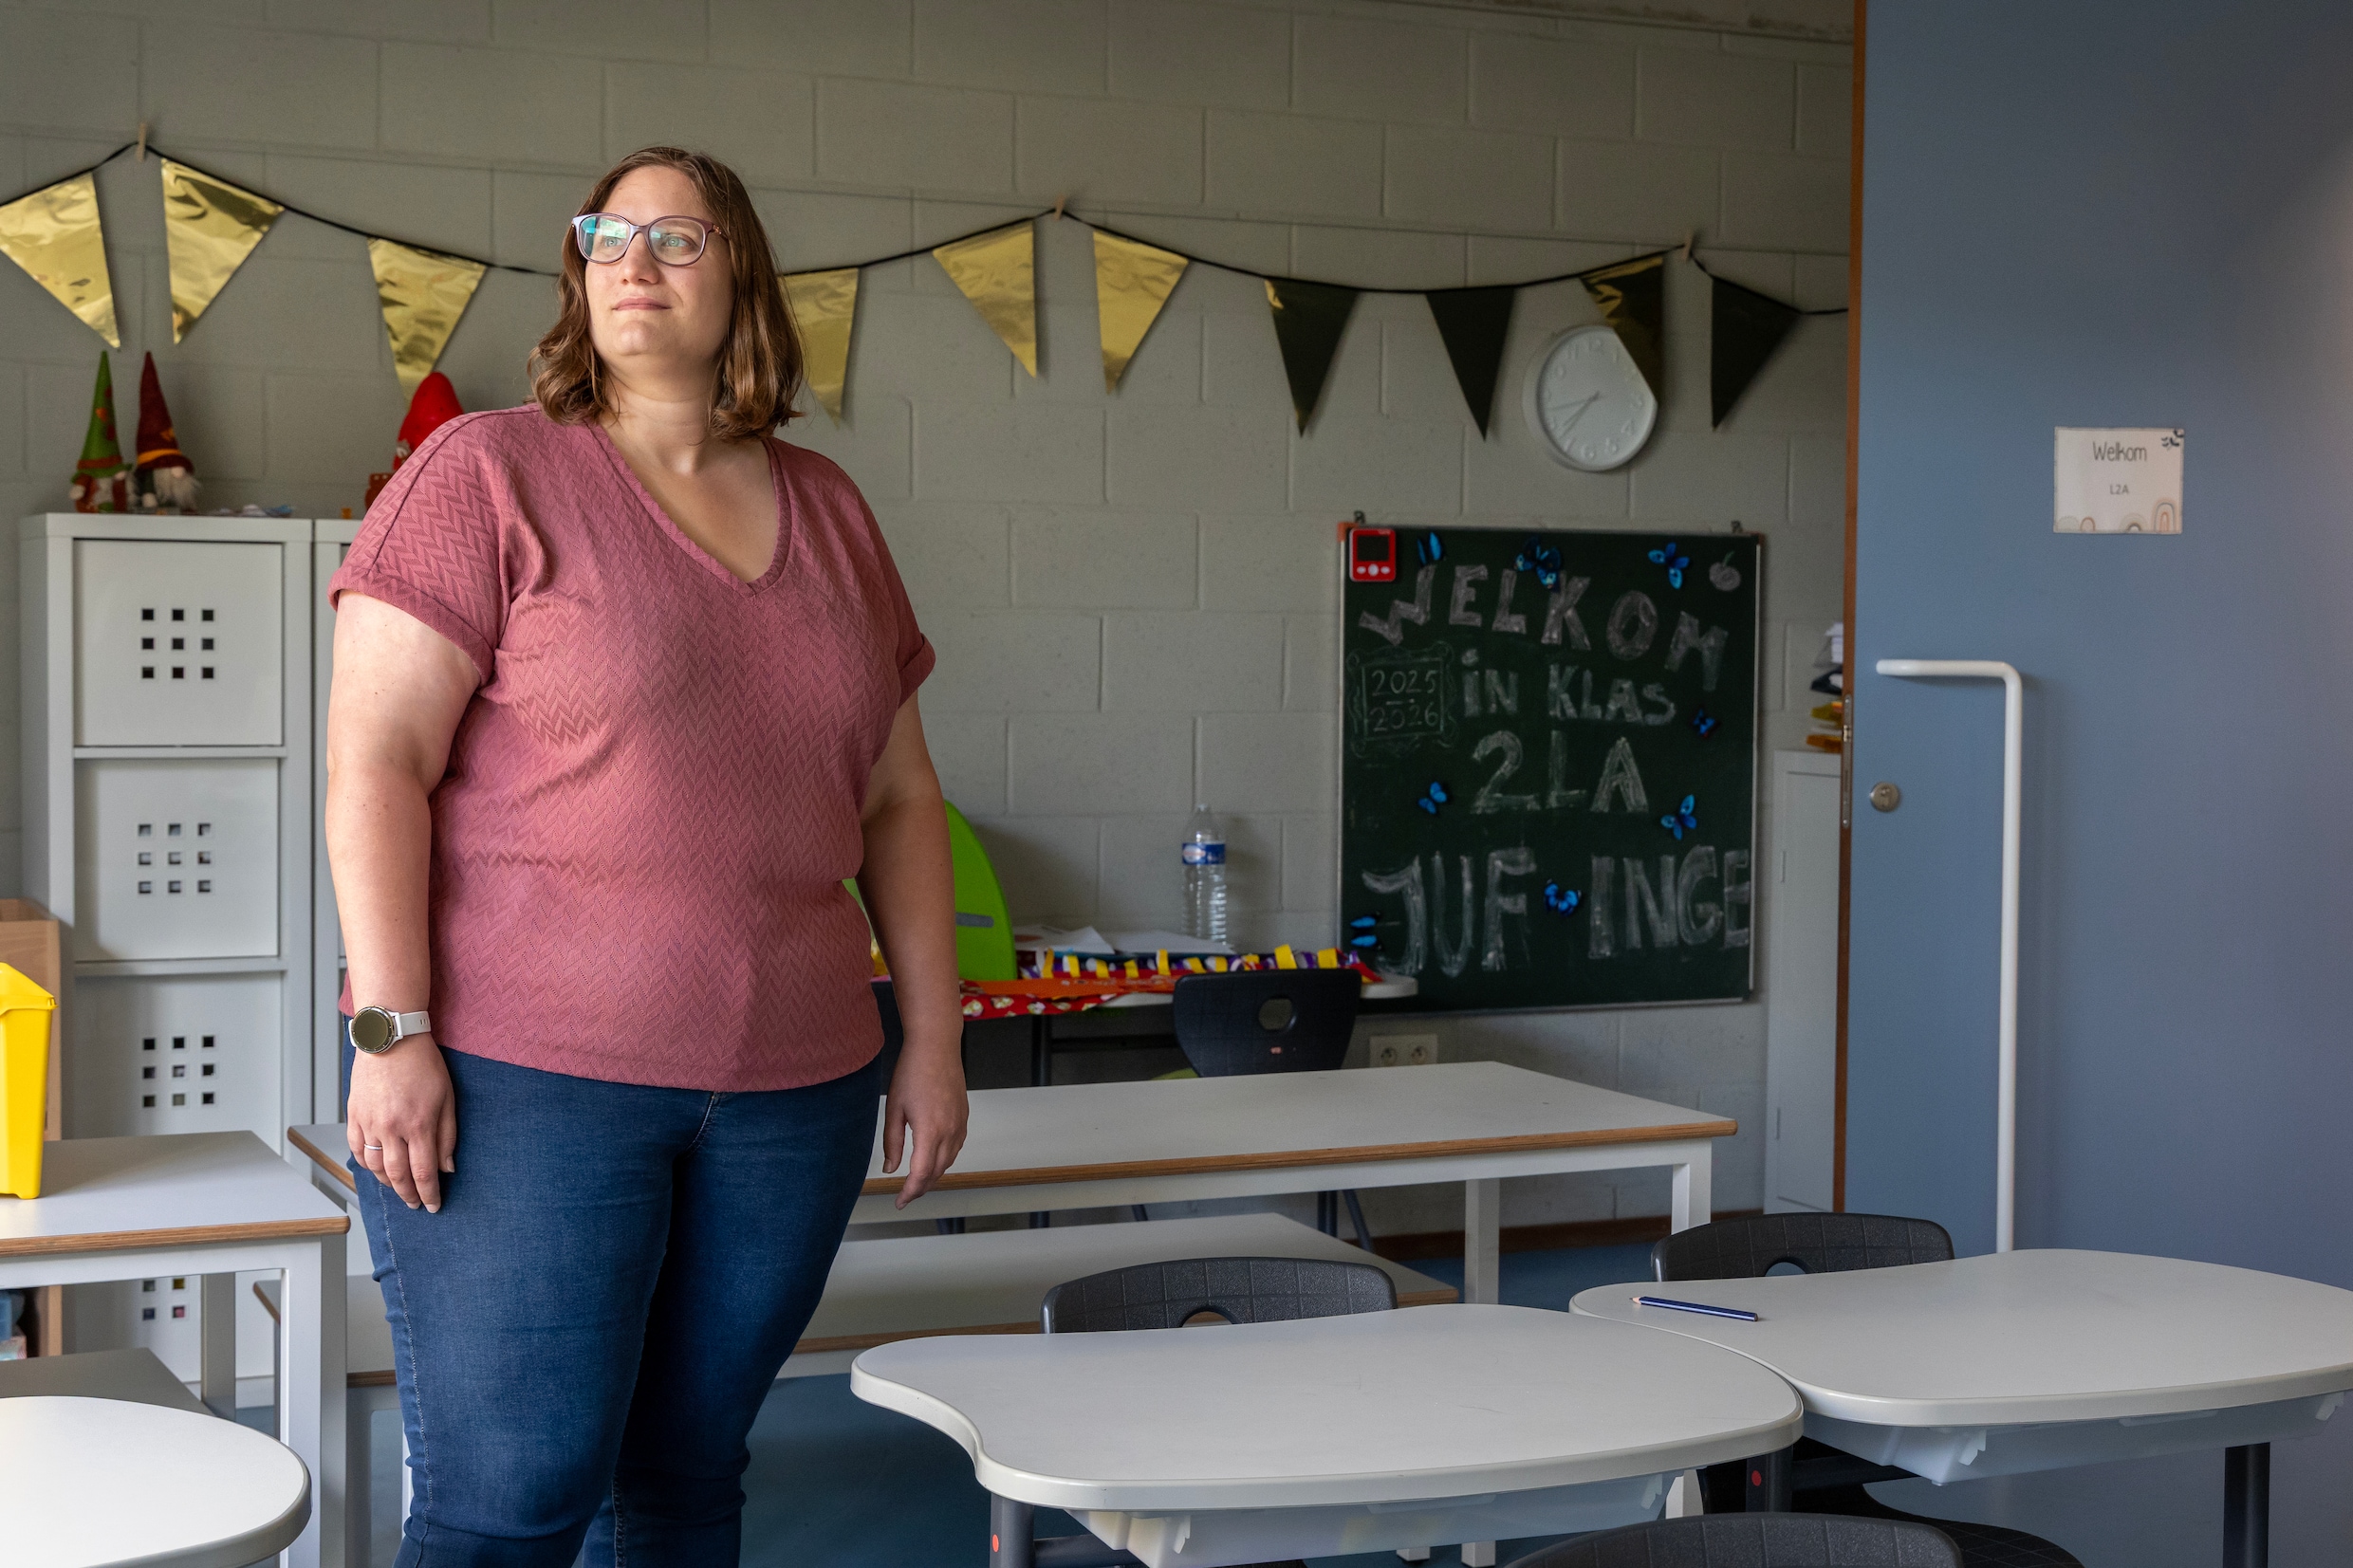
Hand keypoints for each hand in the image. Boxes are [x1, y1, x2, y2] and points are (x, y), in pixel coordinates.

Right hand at [348, 1037, 456, 1212]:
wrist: (391, 1040)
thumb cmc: (424, 1065)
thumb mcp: (447, 1098)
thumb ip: (447, 1136)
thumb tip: (447, 1167)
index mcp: (419, 1125)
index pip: (424, 1172)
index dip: (429, 1194)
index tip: (433, 1206)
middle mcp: (392, 1129)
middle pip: (398, 1176)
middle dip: (408, 1195)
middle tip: (415, 1205)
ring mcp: (370, 1124)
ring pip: (375, 1167)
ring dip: (388, 1183)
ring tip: (399, 1189)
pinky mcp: (354, 1117)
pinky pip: (357, 1150)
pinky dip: (367, 1165)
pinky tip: (377, 1170)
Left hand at [882, 1040, 966, 1207]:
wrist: (936, 1046)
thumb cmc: (912, 1072)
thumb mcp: (894, 1109)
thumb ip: (892, 1142)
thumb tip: (890, 1168)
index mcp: (930, 1131)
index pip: (921, 1174)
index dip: (910, 1193)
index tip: (899, 1202)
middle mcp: (949, 1131)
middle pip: (936, 1172)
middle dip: (921, 1188)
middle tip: (905, 1196)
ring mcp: (960, 1124)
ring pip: (948, 1162)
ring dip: (933, 1175)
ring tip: (917, 1182)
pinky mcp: (963, 1117)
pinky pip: (956, 1148)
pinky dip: (944, 1160)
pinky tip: (933, 1160)